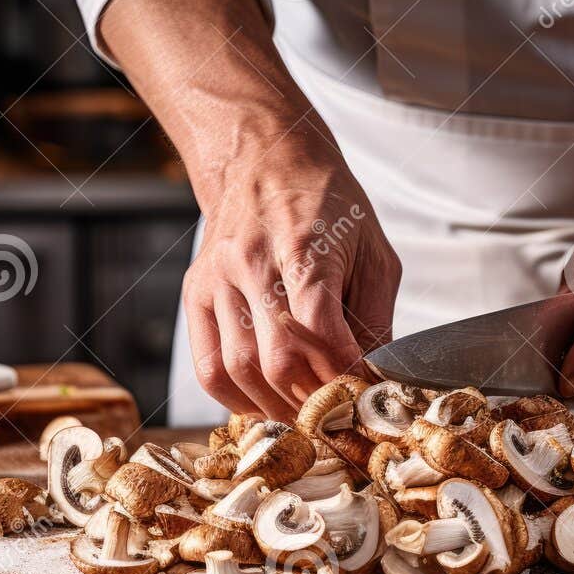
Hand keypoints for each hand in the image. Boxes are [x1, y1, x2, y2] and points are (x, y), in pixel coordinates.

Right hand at [185, 132, 398, 419]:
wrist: (264, 158)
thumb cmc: (329, 205)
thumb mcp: (374, 250)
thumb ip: (377, 317)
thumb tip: (376, 380)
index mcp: (305, 246)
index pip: (322, 329)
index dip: (346, 374)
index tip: (366, 395)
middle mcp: (252, 262)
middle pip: (277, 358)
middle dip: (312, 400)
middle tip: (337, 414)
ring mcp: (217, 279)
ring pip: (238, 369)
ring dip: (276, 406)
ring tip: (305, 416)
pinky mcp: (196, 293)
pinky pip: (206, 366)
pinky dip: (235, 398)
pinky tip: (265, 403)